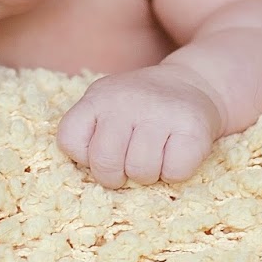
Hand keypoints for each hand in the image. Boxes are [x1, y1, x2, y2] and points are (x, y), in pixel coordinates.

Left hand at [56, 64, 223, 187]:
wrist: (192, 83)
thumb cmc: (141, 109)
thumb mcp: (106, 107)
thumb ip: (93, 135)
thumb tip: (99, 178)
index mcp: (98, 97)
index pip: (69, 140)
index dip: (85, 157)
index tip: (104, 149)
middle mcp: (125, 100)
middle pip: (105, 163)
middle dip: (116, 175)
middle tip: (129, 163)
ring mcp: (160, 112)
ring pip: (141, 172)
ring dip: (148, 174)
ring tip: (155, 154)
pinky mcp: (192, 126)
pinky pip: (175, 173)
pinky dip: (175, 173)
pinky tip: (175, 153)